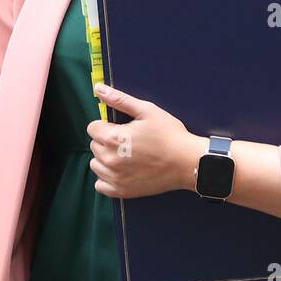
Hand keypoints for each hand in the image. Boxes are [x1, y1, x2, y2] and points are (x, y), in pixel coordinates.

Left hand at [86, 83, 202, 198]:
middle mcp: (109, 160)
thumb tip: (98, 88)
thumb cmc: (169, 134)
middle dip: (106, 140)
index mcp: (113, 138)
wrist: (188, 162)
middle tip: (128, 140)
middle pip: (94, 145)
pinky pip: (100, 185)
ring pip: (96, 164)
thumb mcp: (146, 110)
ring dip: (105, 158)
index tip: (121, 127)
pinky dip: (107, 178)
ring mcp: (115, 178)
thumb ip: (119, 99)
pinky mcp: (122, 191)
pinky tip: (121, 171)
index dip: (106, 124)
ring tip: (126, 155)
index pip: (92, 128)